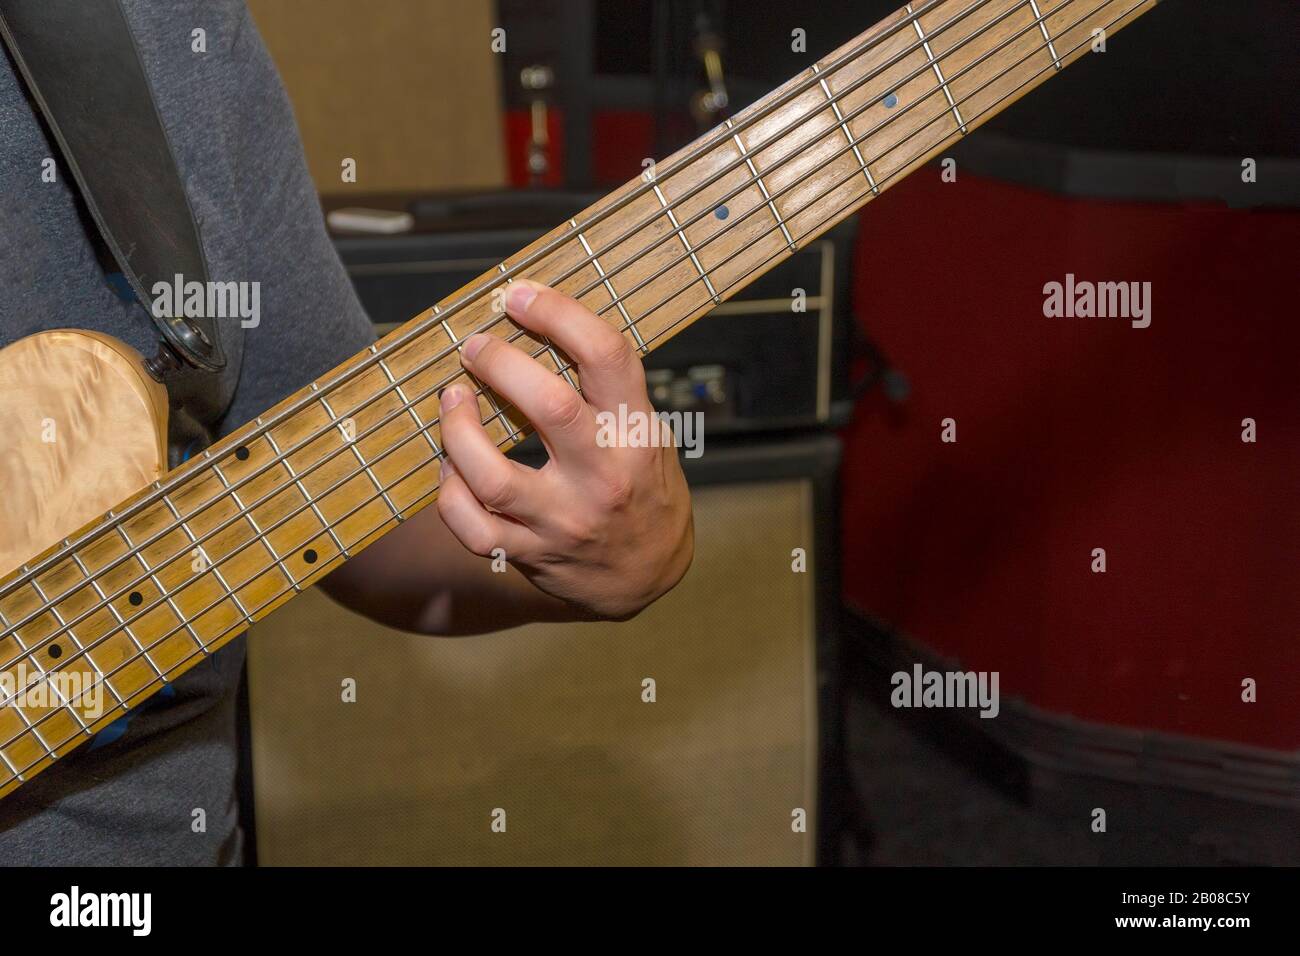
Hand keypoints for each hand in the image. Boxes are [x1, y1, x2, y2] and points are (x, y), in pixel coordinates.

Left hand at [435, 280, 693, 620]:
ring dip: (458, 430)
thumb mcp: (646, 432)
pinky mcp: (530, 554)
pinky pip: (472, 528)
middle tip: (476, 347)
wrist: (649, 575)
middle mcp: (603, 476)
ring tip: (452, 399)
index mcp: (635, 433)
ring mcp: (563, 520)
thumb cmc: (642, 486)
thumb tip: (538, 324)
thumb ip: (605, 391)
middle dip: (500, 364)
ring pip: (494, 477)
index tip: (521, 295)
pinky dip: (449, 492)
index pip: (606, 357)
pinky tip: (449, 465)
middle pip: (549, 406)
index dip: (558, 314)